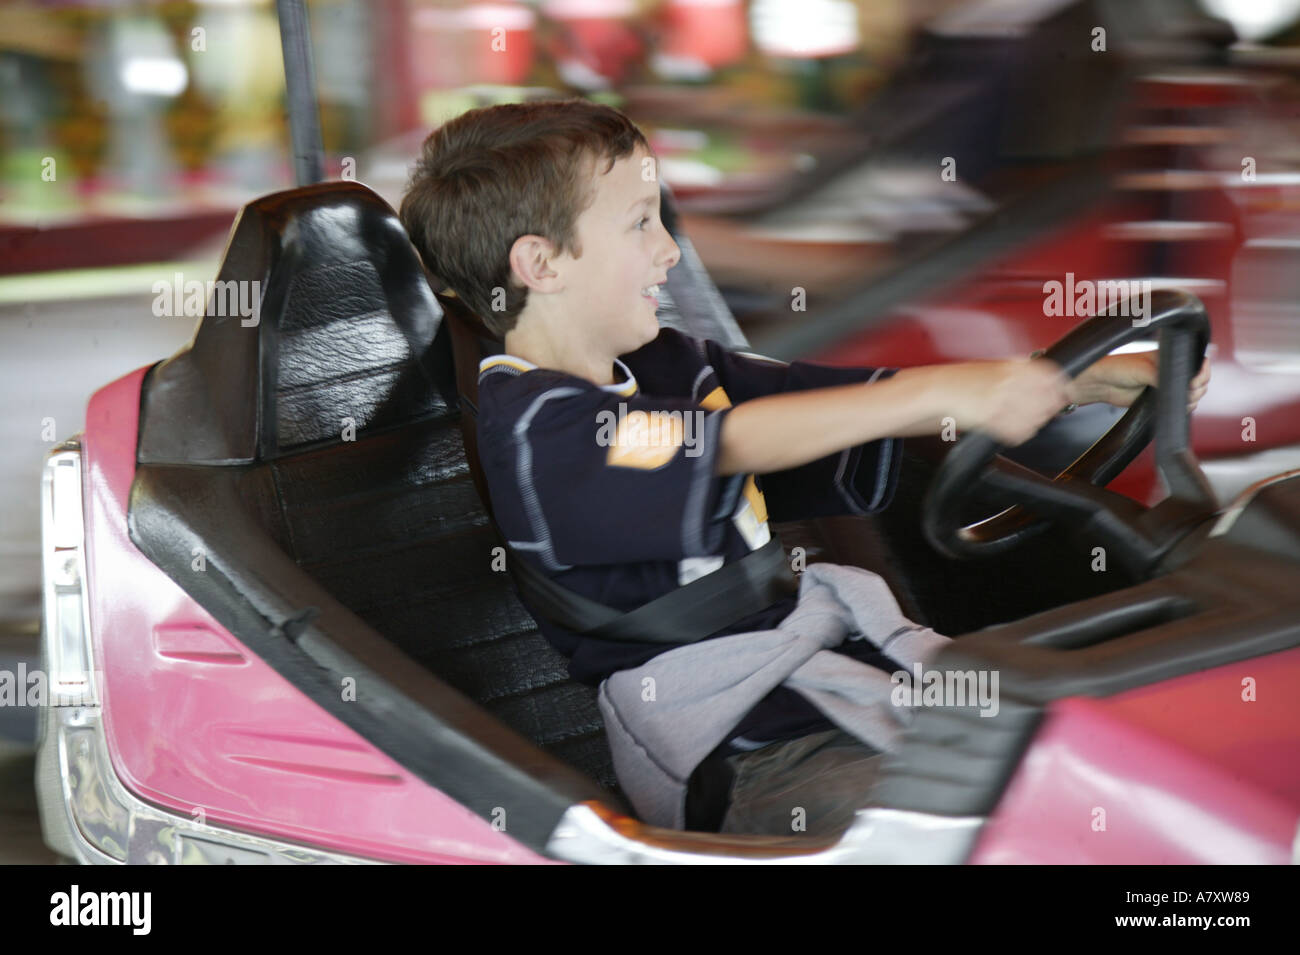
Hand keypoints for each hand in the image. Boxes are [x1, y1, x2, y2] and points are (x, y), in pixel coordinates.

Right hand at [945, 359, 1071, 445]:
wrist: (937, 390)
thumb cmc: (961, 379)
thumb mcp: (994, 366)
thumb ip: (1019, 370)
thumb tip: (1042, 377)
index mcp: (1012, 367)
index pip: (1051, 376)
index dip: (1063, 387)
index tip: (1066, 394)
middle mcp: (1010, 382)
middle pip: (1046, 400)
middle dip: (1048, 409)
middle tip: (1043, 412)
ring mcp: (1001, 401)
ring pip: (1034, 419)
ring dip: (1032, 424)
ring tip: (1022, 422)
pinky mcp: (991, 419)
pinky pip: (1017, 432)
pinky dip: (1018, 435)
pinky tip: (1012, 432)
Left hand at [1068, 353, 1210, 411]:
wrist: (1101, 384)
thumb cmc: (1118, 368)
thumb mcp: (1142, 369)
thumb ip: (1161, 377)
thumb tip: (1178, 387)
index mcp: (1171, 357)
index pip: (1199, 363)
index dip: (1202, 374)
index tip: (1194, 382)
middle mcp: (1172, 370)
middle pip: (1200, 382)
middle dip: (1198, 389)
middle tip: (1187, 393)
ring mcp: (1167, 385)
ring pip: (1193, 395)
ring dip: (1191, 400)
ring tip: (1180, 401)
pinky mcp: (1161, 399)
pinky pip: (1180, 405)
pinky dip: (1182, 408)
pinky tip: (1175, 408)